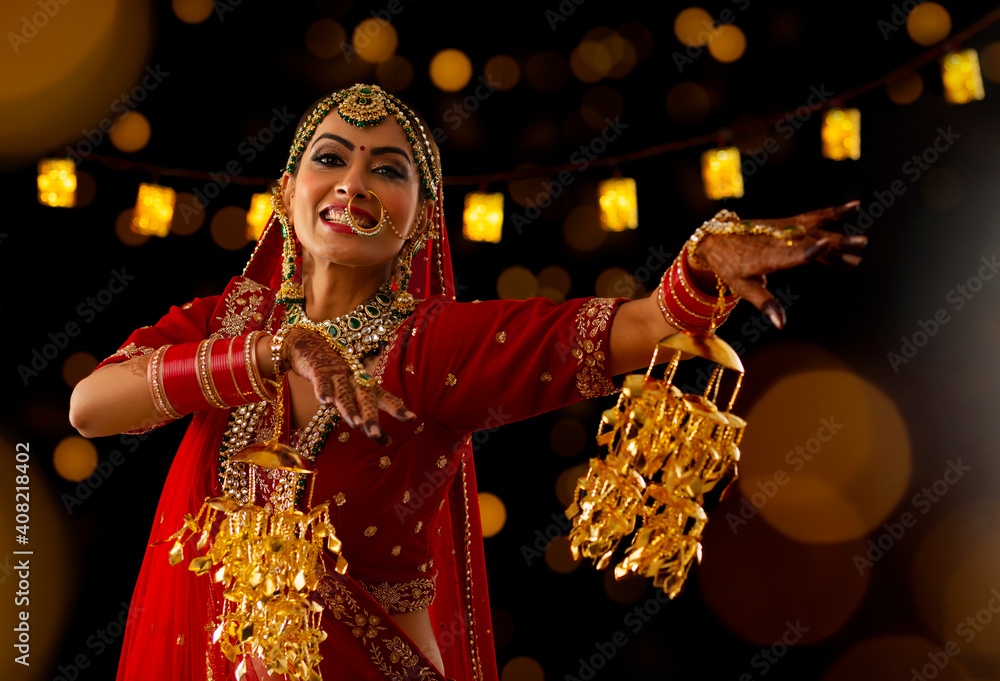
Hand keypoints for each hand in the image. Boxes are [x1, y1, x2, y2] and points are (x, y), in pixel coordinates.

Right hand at [281, 327, 414, 444]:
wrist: (313, 345)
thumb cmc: (339, 376)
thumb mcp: (355, 394)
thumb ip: (369, 417)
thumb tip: (387, 441)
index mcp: (367, 385)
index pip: (386, 399)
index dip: (398, 408)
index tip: (413, 419)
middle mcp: (355, 380)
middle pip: (366, 400)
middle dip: (372, 418)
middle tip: (377, 436)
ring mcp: (338, 375)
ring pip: (345, 395)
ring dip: (350, 410)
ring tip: (356, 425)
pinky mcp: (319, 371)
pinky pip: (322, 383)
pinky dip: (324, 392)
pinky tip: (326, 402)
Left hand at [690, 201, 865, 328]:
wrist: (717, 238)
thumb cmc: (730, 267)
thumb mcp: (743, 288)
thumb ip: (765, 303)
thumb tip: (781, 324)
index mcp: (765, 258)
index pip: (788, 256)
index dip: (806, 252)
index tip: (824, 246)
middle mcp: (777, 240)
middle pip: (809, 241)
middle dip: (835, 243)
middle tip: (860, 245)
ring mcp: (783, 229)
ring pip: (815, 229)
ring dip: (839, 233)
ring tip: (863, 242)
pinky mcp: (788, 223)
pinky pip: (813, 219)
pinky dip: (832, 214)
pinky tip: (853, 208)